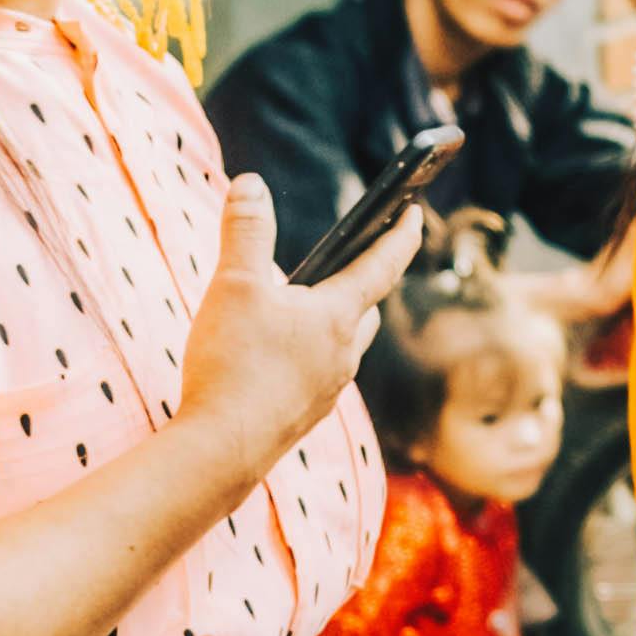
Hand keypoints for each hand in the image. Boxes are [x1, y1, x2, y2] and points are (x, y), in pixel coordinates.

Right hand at [178, 173, 413, 493]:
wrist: (221, 451)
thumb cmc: (233, 365)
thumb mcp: (234, 285)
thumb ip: (246, 231)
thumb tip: (251, 184)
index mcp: (337, 317)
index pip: (382, 265)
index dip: (399, 234)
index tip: (414, 212)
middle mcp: (343, 356)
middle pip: (364, 310)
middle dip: (360, 283)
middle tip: (348, 262)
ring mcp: (326, 391)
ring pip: (340, 346)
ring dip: (328, 324)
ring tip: (293, 311)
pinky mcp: (302, 417)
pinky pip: (314, 376)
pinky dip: (303, 357)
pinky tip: (271, 360)